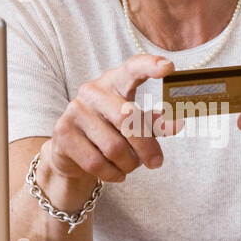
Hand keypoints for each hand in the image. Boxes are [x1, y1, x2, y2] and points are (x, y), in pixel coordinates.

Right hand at [43, 54, 182, 183]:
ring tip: (129, 165)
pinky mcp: (62, 132)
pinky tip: (116, 173)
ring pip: (114, 147)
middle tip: (157, 163)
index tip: (169, 67)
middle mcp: (92, 91)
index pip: (133, 69)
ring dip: (129, 164)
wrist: (72, 151)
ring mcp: (75, 110)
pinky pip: (96, 162)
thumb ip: (153, 123)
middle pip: (127, 120)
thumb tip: (177, 124)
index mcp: (114, 82)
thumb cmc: (110, 132)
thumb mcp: (134, 124)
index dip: (150, 66)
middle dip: (146, 147)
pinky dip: (112, 174)